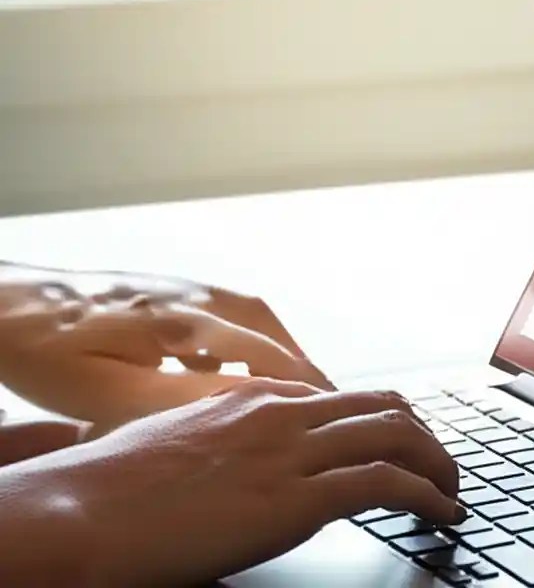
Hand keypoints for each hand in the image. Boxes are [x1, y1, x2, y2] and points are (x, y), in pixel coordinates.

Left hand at [0, 262, 333, 429]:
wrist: (1, 306)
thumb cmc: (42, 354)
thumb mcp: (107, 391)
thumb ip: (181, 398)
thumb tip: (245, 405)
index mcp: (182, 323)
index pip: (267, 357)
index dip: (305, 387)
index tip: (332, 412)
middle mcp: (190, 298)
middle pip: (269, 330)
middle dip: (304, 367)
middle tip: (331, 400)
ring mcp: (176, 289)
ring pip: (250, 317)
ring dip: (278, 350)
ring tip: (295, 386)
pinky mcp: (160, 291)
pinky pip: (223, 313)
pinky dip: (244, 341)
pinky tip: (231, 370)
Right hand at [0, 379, 461, 586]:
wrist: (79, 516)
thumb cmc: (110, 492)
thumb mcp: (178, 449)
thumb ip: (224, 449)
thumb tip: (240, 475)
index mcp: (253, 402)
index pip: (342, 398)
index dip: (382, 420)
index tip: (400, 441)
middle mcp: (282, 415)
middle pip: (383, 408)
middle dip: (422, 435)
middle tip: (440, 464)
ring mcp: (293, 453)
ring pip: (398, 436)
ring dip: (438, 462)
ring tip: (452, 488)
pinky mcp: (299, 499)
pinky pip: (389, 484)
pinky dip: (429, 495)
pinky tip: (442, 511)